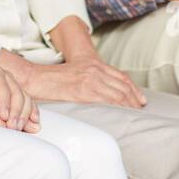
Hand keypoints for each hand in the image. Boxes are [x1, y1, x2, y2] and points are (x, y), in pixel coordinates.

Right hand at [9, 50, 145, 107]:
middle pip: (122, 85)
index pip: (121, 76)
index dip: (134, 89)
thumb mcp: (77, 73)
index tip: (141, 100)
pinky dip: (116, 108)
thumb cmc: (54, 79)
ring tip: (133, 115)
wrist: (37, 78)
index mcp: (93, 64)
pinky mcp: (83, 90)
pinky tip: (120, 115)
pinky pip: (105, 100)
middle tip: (140, 109)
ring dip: (128, 105)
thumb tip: (105, 94)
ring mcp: (89, 79)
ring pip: (117, 94)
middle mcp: (94, 69)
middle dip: (134, 99)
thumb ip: (91, 79)